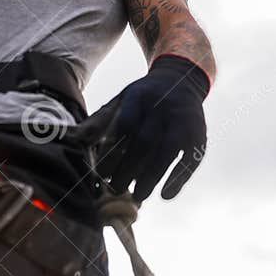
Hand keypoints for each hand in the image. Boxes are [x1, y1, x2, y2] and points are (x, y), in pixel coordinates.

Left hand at [81, 54, 209, 200]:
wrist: (182, 79)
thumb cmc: (144, 97)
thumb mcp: (122, 99)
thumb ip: (101, 120)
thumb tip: (76, 139)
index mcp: (139, 96)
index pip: (124, 125)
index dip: (112, 151)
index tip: (101, 173)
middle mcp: (163, 106)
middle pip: (145, 140)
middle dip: (128, 168)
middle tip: (115, 188)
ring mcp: (184, 119)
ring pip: (168, 150)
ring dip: (151, 177)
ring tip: (137, 197)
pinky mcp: (199, 133)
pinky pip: (191, 158)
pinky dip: (179, 178)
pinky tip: (165, 195)